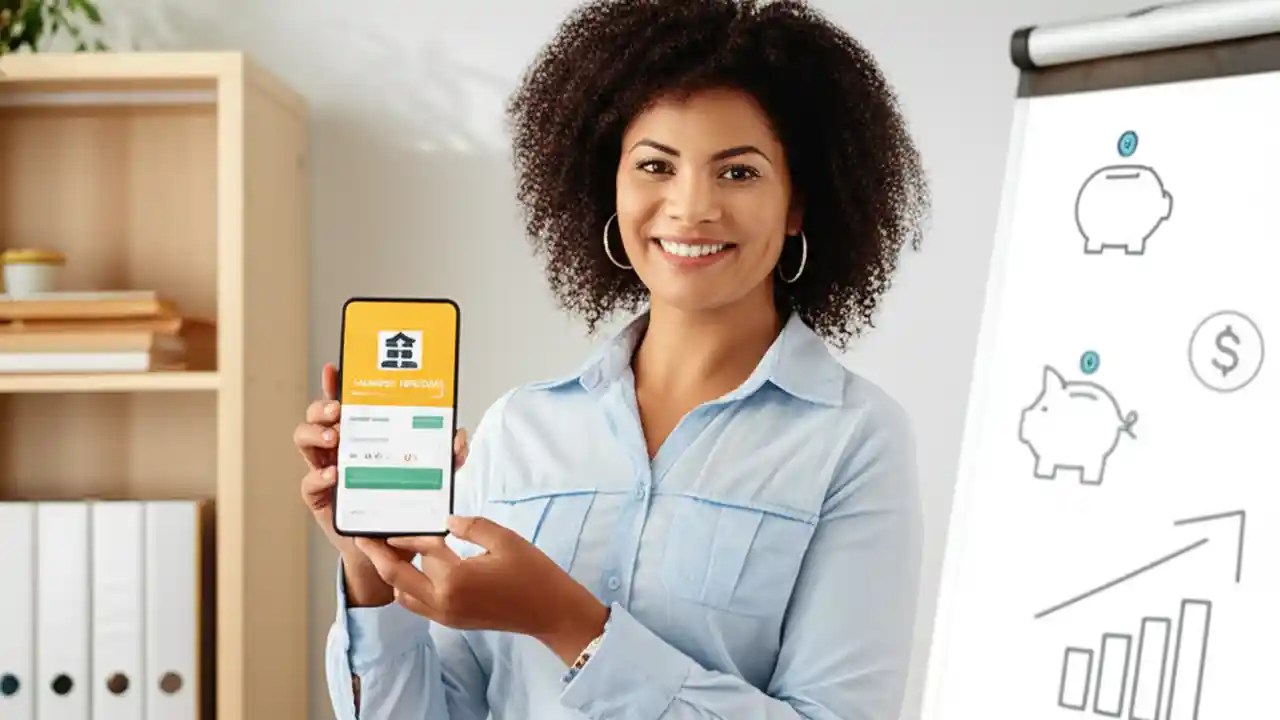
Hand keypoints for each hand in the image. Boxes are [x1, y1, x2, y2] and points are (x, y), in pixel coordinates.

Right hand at [294, 361, 468, 603]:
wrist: (389, 547)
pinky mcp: (319, 498)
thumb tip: (460, 436)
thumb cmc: (402, 504)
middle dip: (323, 406)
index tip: (336, 368)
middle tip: (339, 410)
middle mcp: (338, 448)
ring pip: (305, 441)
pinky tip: (333, 476)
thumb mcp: (429, 479)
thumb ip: (446, 459)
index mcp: (361, 435)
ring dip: (316, 434)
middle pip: (318, 416)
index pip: (344, 403)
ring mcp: (324, 470)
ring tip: (334, 438)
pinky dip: (317, 476)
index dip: (336, 384)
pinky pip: (308, 483)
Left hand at [356, 516, 608, 664]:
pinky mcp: (453, 622)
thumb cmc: (532, 573)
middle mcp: (443, 602)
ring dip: (393, 575)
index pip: (422, 550)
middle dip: (378, 557)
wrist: (550, 612)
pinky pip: (418, 605)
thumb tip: (446, 521)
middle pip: (396, 579)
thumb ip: (470, 526)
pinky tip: (415, 570)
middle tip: (364, 539)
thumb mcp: (503, 539)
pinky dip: (409, 587)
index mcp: (455, 579)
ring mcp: (446, 616)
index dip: (410, 534)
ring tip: (389, 553)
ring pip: (404, 596)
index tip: (395, 521)